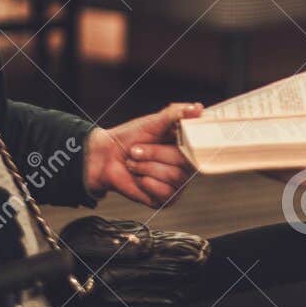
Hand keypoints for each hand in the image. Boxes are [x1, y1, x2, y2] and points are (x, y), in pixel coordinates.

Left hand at [84, 102, 202, 206]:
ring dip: (146, 167)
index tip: (173, 138)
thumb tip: (198, 108)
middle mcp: (186, 165)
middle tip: (136, 150)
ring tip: (134, 163)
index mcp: (187, 146)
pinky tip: (139, 178)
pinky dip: (147, 183)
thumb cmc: (130, 138)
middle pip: (183, 162)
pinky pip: (165, 192)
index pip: (200, 146)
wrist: (105, 157)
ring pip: (173, 176)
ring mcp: (178, 183)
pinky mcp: (167, 199)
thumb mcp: (153, 121)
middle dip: (154, 154)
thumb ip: (176, 114)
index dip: (188, 142)